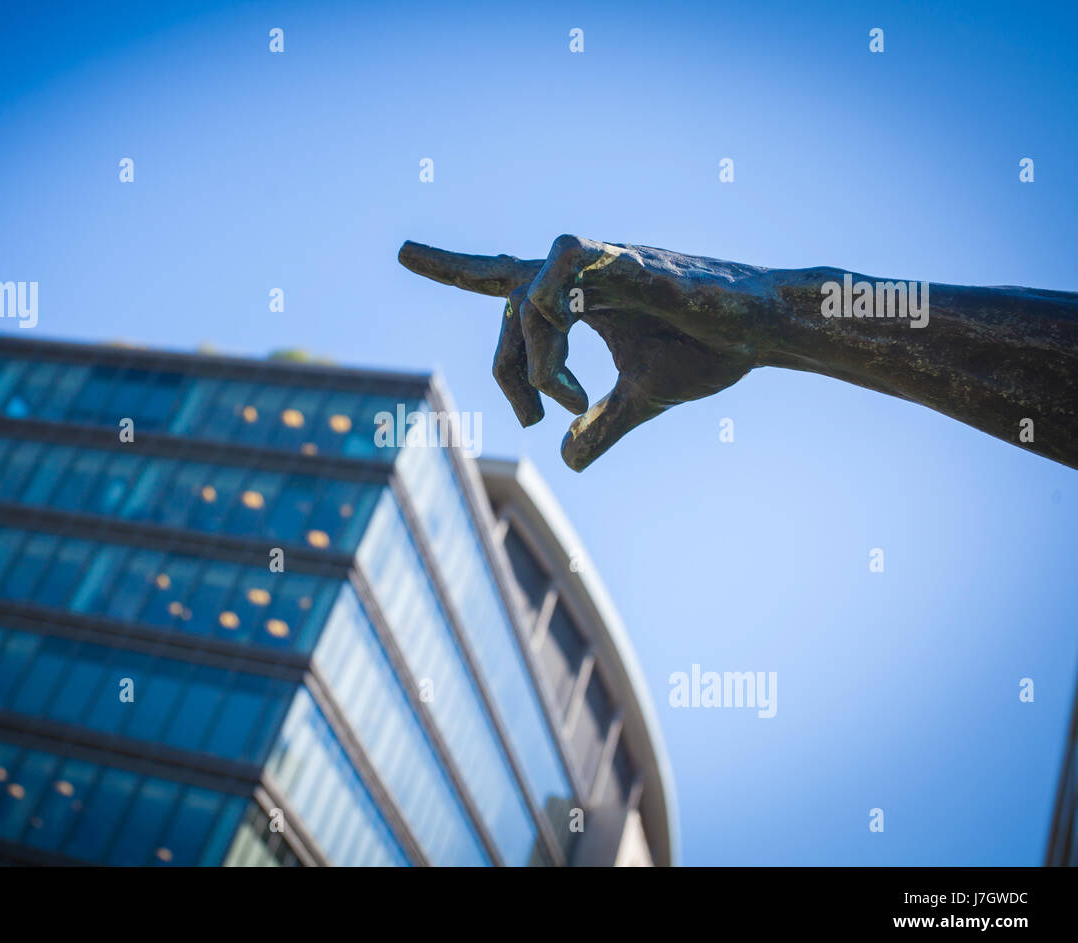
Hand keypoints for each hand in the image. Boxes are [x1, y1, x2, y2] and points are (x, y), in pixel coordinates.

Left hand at [399, 235, 758, 470]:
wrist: (766, 331)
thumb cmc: (708, 350)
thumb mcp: (642, 399)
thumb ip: (600, 426)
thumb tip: (568, 460)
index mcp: (578, 298)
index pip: (501, 277)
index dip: (454, 267)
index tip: (405, 253)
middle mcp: (581, 274)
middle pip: (507, 309)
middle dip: (509, 372)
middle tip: (540, 420)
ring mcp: (602, 262)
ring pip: (528, 293)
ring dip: (535, 355)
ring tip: (568, 400)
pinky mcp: (629, 260)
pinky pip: (563, 264)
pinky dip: (551, 306)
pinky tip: (572, 353)